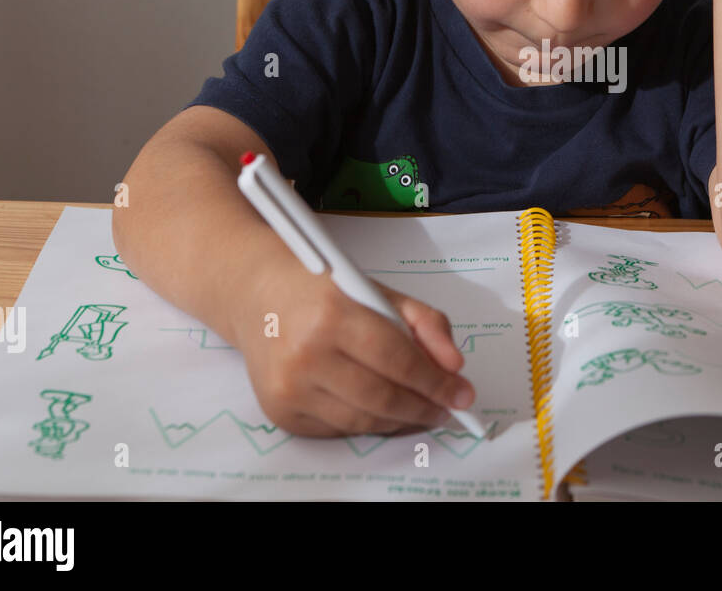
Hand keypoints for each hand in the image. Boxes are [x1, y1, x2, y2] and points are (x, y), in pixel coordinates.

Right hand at [235, 247, 473, 436]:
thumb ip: (425, 323)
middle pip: (382, 398)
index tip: (462, 394)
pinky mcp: (279, 411)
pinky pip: (337, 429)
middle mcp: (305, 354)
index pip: (398, 361)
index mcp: (333, 315)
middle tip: (447, 408)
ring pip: (362, 422)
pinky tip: (383, 410)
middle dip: (424, 407)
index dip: (436, 383)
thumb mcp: (379, 291)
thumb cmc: (324, 291)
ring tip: (422, 411)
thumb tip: (454, 366)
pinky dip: (367, 423)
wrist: (259, 296)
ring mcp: (288, 387)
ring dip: (400, 421)